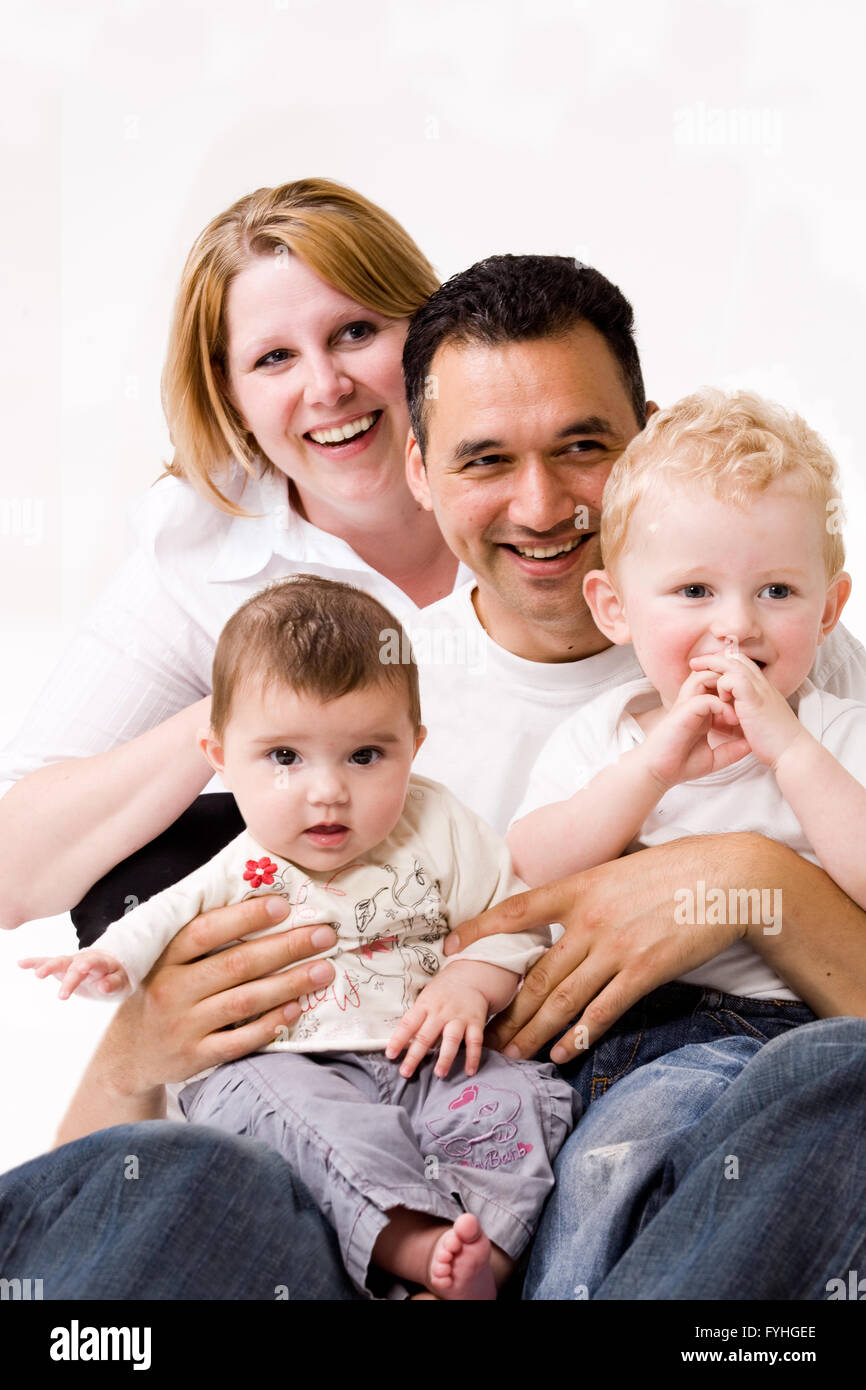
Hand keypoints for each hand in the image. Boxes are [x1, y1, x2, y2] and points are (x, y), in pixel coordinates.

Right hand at [19, 948, 128, 998]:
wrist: (108, 966)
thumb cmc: (115, 975)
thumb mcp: (120, 981)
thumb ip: (112, 983)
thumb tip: (103, 986)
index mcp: (101, 962)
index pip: (95, 962)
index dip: (89, 964)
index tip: (82, 968)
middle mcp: (84, 959)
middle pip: (75, 966)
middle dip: (69, 979)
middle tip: (62, 995)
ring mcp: (71, 962)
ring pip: (59, 961)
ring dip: (48, 966)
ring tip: (38, 974)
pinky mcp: (61, 966)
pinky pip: (47, 962)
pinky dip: (35, 962)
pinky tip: (21, 963)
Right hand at [93, 895, 337, 1093]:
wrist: (126, 1055)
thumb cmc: (158, 994)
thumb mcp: (162, 962)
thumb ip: (199, 939)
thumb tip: (260, 905)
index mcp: (164, 958)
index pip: (206, 931)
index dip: (245, 917)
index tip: (283, 905)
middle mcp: (171, 990)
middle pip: (236, 965)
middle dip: (285, 947)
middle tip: (323, 935)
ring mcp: (183, 1026)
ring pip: (245, 1000)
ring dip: (289, 983)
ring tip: (323, 970)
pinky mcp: (195, 1057)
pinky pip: (240, 1040)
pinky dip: (271, 1023)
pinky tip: (296, 1008)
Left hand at [385, 973, 488, 1079]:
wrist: (470, 977)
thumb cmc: (442, 992)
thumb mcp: (426, 999)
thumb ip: (417, 1019)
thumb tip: (403, 1043)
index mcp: (425, 1006)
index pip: (408, 1023)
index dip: (398, 1039)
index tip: (390, 1054)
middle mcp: (441, 1012)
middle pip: (426, 1036)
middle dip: (415, 1056)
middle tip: (406, 1072)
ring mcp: (459, 1018)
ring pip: (451, 1039)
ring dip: (445, 1058)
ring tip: (439, 1074)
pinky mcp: (475, 1023)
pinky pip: (474, 1042)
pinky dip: (473, 1057)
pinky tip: (469, 1071)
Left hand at [442, 837, 752, 1062]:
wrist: (726, 878)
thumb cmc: (675, 869)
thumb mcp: (620, 868)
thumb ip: (589, 891)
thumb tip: (565, 911)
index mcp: (580, 887)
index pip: (516, 910)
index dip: (479, 930)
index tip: (449, 948)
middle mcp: (590, 919)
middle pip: (538, 973)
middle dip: (509, 1009)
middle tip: (487, 1033)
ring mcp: (616, 947)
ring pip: (563, 998)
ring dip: (535, 1030)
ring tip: (514, 1052)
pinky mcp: (643, 971)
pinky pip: (601, 1011)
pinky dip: (577, 1035)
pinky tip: (560, 1052)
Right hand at [638, 667, 750, 787]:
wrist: (658, 773)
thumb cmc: (681, 765)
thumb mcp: (715, 758)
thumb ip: (732, 750)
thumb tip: (752, 745)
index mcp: (702, 710)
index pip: (719, 685)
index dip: (736, 689)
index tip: (752, 706)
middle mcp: (694, 702)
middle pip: (712, 673)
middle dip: (732, 679)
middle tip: (748, 697)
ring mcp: (688, 705)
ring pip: (707, 677)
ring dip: (726, 687)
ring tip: (740, 705)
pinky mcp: (683, 712)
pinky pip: (706, 698)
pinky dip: (722, 706)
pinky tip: (731, 720)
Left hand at [689, 652, 804, 767]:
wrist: (792, 753)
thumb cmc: (774, 742)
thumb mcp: (754, 722)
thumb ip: (739, 713)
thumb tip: (721, 715)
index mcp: (762, 689)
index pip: (742, 663)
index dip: (723, 662)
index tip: (705, 668)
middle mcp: (762, 685)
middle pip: (736, 658)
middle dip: (713, 658)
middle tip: (694, 663)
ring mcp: (760, 690)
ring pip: (734, 663)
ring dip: (713, 665)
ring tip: (697, 671)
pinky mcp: (755, 699)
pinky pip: (734, 680)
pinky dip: (723, 685)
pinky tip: (721, 698)